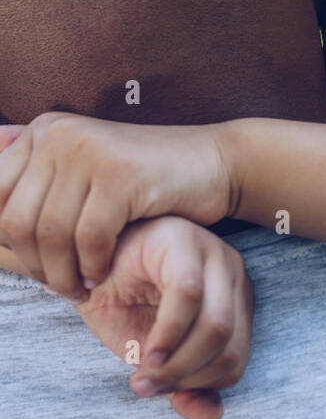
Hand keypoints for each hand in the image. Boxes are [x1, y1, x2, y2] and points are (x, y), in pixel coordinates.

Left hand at [0, 113, 236, 300]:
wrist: (212, 163)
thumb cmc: (145, 180)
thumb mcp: (84, 174)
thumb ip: (38, 183)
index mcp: (43, 131)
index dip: (7, 242)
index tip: (35, 265)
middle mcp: (58, 134)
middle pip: (14, 219)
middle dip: (34, 264)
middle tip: (58, 286)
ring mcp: (89, 150)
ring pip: (49, 233)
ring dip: (62, 272)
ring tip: (80, 287)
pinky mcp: (121, 175)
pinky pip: (89, 237)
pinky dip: (93, 265)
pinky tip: (103, 273)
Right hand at [73, 216, 254, 418]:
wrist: (78, 265)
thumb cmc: (120, 303)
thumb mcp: (154, 353)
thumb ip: (185, 385)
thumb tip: (211, 418)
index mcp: (235, 300)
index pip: (237, 357)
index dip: (201, 386)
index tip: (159, 392)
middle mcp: (233, 274)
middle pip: (232, 347)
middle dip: (189, 379)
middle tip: (146, 388)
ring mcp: (213, 253)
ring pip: (217, 327)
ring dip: (177, 364)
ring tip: (142, 376)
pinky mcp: (184, 240)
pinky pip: (189, 296)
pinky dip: (169, 335)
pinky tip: (146, 353)